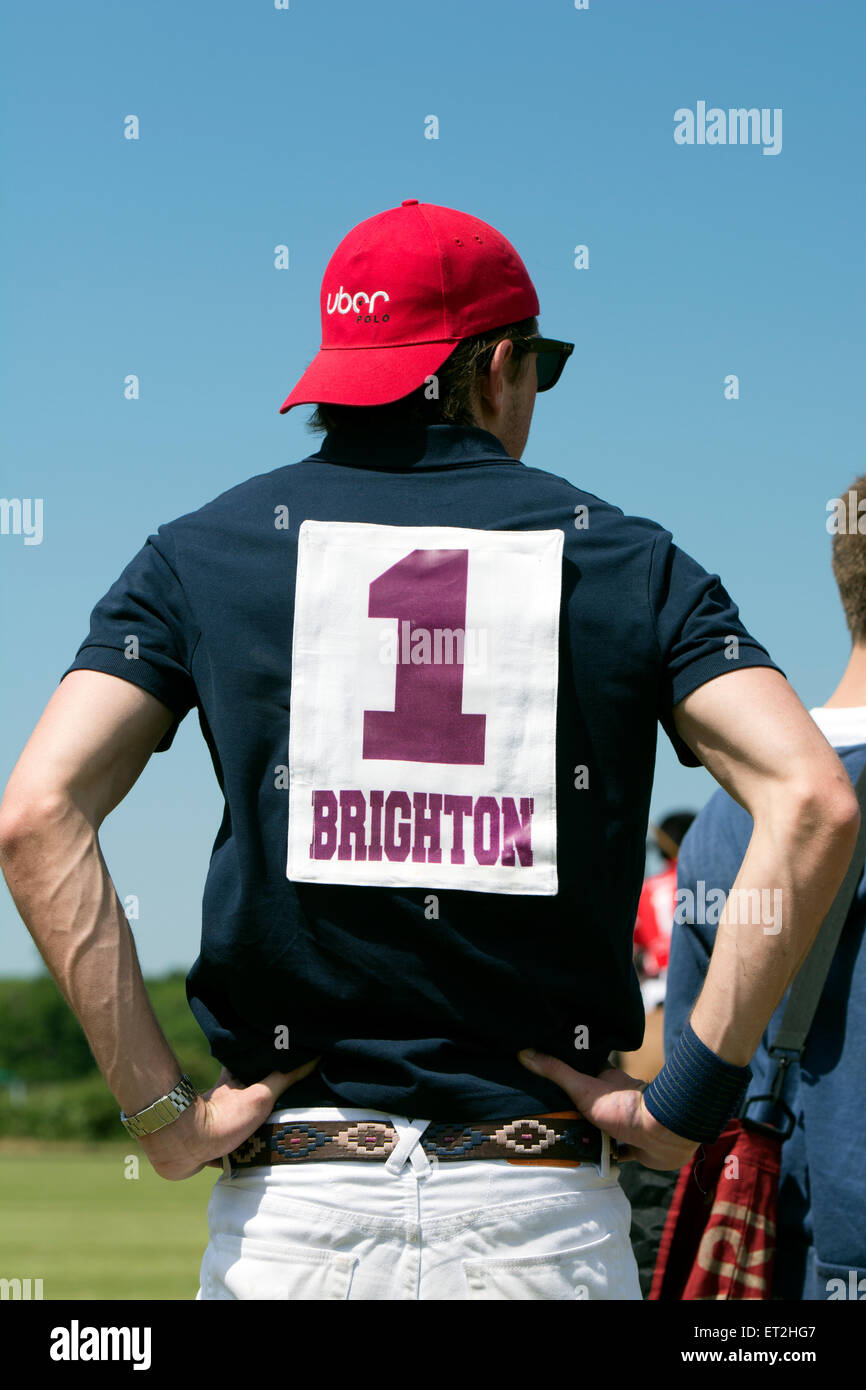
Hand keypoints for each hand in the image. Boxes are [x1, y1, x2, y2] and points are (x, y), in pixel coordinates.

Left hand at [138, 1057, 322, 1180]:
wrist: (184, 1146)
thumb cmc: (222, 1116)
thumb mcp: (261, 1096)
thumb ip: (284, 1078)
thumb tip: (313, 1057)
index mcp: (230, 1084)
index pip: (243, 1065)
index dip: (257, 1062)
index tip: (274, 1061)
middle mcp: (219, 1102)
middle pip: (240, 1098)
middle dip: (258, 1103)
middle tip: (279, 1108)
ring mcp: (211, 1126)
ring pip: (233, 1126)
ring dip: (248, 1133)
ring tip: (270, 1140)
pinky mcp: (206, 1151)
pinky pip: (226, 1154)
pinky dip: (236, 1158)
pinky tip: (247, 1165)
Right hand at [517, 1049, 698, 1171]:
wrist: (660, 1134)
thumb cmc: (621, 1106)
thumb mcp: (582, 1087)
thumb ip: (555, 1072)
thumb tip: (524, 1052)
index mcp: (607, 1078)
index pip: (586, 1069)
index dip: (571, 1071)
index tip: (550, 1074)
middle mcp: (617, 1097)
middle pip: (593, 1100)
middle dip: (577, 1107)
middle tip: (553, 1114)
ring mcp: (627, 1122)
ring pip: (605, 1126)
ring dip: (591, 1133)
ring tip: (566, 1140)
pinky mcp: (636, 1145)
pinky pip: (618, 1151)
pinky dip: (608, 1155)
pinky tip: (594, 1161)